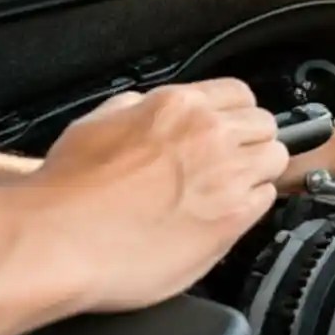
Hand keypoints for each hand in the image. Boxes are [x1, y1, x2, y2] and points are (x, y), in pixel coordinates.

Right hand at [19, 79, 286, 312]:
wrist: (60, 239)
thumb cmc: (67, 192)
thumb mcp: (97, 123)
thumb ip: (135, 109)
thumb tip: (147, 108)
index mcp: (178, 106)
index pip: (239, 94)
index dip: (234, 115)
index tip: (228, 130)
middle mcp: (209, 134)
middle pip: (264, 125)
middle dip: (250, 142)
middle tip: (229, 164)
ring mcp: (226, 176)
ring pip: (275, 160)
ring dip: (258, 173)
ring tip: (228, 191)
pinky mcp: (232, 219)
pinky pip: (265, 201)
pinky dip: (251, 206)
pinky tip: (223, 215)